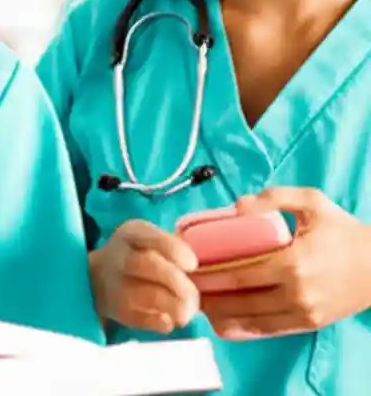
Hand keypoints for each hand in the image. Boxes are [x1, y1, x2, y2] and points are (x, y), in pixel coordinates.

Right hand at [89, 219, 200, 333]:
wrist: (99, 281)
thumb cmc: (141, 259)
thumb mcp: (152, 243)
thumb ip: (176, 250)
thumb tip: (206, 271)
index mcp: (131, 234)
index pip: (150, 236)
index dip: (174, 250)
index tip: (193, 265)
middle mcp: (118, 256)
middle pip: (148, 265)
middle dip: (179, 284)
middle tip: (195, 299)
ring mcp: (114, 284)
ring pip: (147, 294)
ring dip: (174, 306)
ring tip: (187, 313)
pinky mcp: (115, 310)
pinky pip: (141, 318)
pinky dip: (160, 322)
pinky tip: (169, 322)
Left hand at [193, 187, 370, 339]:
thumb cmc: (343, 231)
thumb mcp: (313, 203)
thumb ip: (274, 198)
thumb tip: (237, 205)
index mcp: (292, 263)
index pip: (238, 274)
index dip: (208, 276)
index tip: (187, 270)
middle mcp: (296, 292)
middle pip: (239, 300)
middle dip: (208, 297)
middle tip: (184, 288)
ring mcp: (304, 311)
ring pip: (252, 319)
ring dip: (221, 314)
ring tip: (198, 304)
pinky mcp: (310, 323)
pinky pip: (269, 330)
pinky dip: (244, 328)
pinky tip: (224, 322)